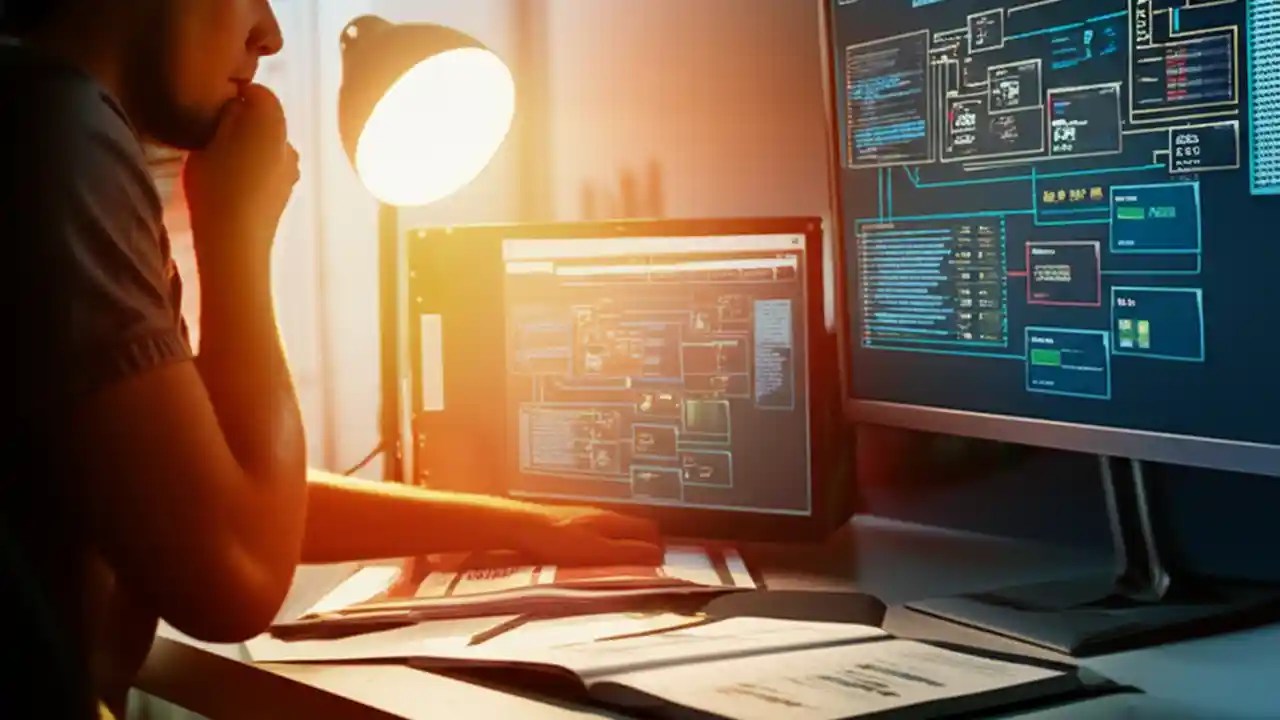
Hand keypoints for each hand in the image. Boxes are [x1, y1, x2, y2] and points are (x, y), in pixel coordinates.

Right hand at [184, 84, 298, 272]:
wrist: (236, 242)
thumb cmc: (215, 186)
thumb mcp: (205, 144)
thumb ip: (223, 120)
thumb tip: (233, 109)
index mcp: (271, 121)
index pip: (259, 92)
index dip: (236, 94)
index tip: (214, 106)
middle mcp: (289, 141)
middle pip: (268, 119)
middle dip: (246, 120)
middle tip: (215, 132)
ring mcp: (293, 167)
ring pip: (271, 144)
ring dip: (252, 145)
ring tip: (223, 160)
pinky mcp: (289, 190)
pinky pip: (273, 166)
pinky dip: (258, 165)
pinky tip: (237, 181)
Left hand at [510, 505, 662, 566]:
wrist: (521, 529)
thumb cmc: (557, 541)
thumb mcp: (599, 553)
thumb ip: (628, 554)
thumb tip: (656, 556)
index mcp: (614, 521)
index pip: (650, 531)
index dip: (658, 550)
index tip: (660, 568)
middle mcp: (604, 517)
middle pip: (635, 529)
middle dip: (644, 547)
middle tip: (645, 569)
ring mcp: (587, 520)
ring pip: (617, 532)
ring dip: (625, 547)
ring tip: (623, 567)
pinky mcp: (572, 526)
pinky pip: (599, 536)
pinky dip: (605, 548)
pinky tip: (595, 561)